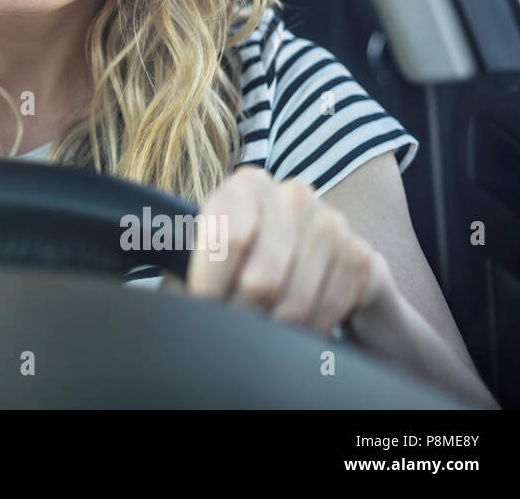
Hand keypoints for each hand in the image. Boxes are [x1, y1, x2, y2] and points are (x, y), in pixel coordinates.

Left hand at [169, 166, 397, 336]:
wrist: (319, 271)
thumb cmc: (249, 265)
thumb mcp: (209, 257)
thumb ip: (182, 263)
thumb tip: (159, 288)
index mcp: (245, 187)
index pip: (227, 234)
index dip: (210, 281)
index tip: (201, 307)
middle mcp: (291, 196)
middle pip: (262, 277)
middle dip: (241, 314)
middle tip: (232, 330)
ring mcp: (330, 223)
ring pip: (293, 301)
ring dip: (273, 330)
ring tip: (261, 333)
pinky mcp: (360, 257)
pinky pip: (326, 312)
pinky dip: (306, 332)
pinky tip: (295, 330)